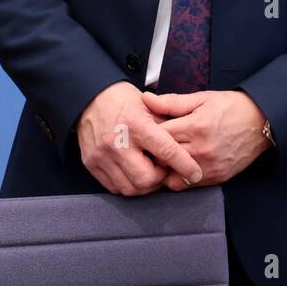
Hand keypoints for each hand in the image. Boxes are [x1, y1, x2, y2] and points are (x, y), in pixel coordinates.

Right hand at [76, 81, 202, 195]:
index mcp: (137, 124)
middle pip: (146, 178)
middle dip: (161, 179)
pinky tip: (134, 174)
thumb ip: (169, 126)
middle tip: (165, 170)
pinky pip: (114, 187)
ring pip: (130, 188)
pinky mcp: (91, 164)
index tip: (195, 174)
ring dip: (145, 186)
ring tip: (151, 174)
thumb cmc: (125, 101)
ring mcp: (102, 155)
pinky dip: (128, 185)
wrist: (90, 98)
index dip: (184, 165)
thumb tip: (188, 147)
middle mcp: (118, 142)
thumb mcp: (151, 105)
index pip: (166, 151)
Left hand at [141, 89, 271, 189]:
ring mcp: (209, 167)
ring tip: (167, 159)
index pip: (158, 137)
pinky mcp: (217, 177)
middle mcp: (202, 150)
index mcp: (196, 127)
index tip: (149, 131)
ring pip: (172, 179)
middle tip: (153, 147)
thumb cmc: (232, 107)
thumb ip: (172, 102)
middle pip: (162, 160)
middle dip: (155, 153)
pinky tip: (182, 165)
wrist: (262, 122)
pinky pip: (188, 185)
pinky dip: (181, 177)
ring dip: (166, 170)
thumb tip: (146, 99)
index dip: (149, 134)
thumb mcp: (202, 99)